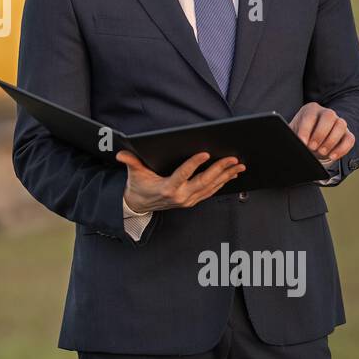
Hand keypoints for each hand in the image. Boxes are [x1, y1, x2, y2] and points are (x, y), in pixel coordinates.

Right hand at [116, 150, 244, 212]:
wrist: (139, 205)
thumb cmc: (138, 186)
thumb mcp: (134, 174)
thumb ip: (130, 162)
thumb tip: (121, 154)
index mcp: (167, 188)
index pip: (183, 174)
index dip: (194, 164)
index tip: (205, 153)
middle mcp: (180, 196)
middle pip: (204, 181)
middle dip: (220, 169)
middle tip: (232, 158)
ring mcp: (188, 200)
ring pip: (210, 187)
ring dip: (225, 176)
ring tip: (238, 165)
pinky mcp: (192, 201)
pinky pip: (210, 192)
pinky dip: (222, 183)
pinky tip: (230, 175)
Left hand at [289, 102, 354, 165]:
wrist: (312, 142)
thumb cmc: (301, 136)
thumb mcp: (293, 133)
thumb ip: (289, 135)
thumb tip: (284, 140)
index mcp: (311, 110)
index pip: (310, 116)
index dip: (306, 129)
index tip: (302, 142)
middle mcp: (327, 113)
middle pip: (329, 116)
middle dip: (320, 133)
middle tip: (312, 147)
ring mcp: (339, 122)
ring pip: (341, 125)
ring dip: (331, 140)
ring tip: (321, 152)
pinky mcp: (347, 134)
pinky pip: (350, 139)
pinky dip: (342, 148)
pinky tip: (332, 156)